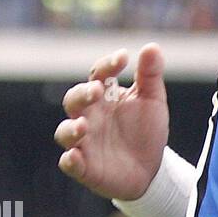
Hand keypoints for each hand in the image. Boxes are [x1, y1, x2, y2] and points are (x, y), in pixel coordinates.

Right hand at [53, 43, 169, 200]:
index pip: (98, 74)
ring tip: (83, 126)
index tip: (124, 58)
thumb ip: (150, 76)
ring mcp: (84, 142)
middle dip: (82, 94)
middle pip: (74, 99)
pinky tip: (76, 157)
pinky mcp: (85, 167)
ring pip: (65, 131)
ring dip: (71, 128)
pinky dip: (70, 160)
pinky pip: (69, 163)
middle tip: (96, 91)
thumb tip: (152, 47)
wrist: (152, 169)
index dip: (107, 65)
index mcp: (103, 96)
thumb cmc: (146, 130)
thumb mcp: (153, 102)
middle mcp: (88, 116)